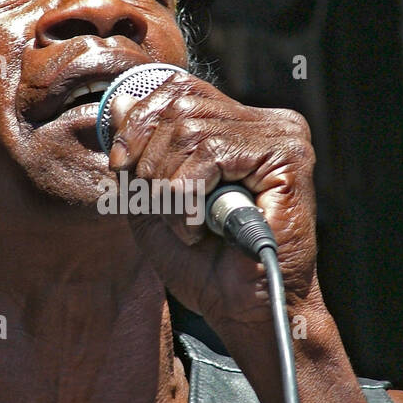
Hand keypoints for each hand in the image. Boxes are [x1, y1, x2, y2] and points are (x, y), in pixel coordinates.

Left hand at [105, 71, 320, 336]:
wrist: (245, 312)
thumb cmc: (207, 266)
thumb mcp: (153, 204)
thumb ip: (135, 157)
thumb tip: (115, 105)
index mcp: (238, 126)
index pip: (178, 90)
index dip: (139, 122)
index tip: (123, 166)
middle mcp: (265, 122)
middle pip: (179, 106)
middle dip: (149, 161)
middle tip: (157, 208)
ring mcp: (281, 136)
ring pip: (191, 132)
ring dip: (168, 188)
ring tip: (183, 227)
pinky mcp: (288, 157)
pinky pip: (211, 156)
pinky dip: (188, 199)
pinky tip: (199, 229)